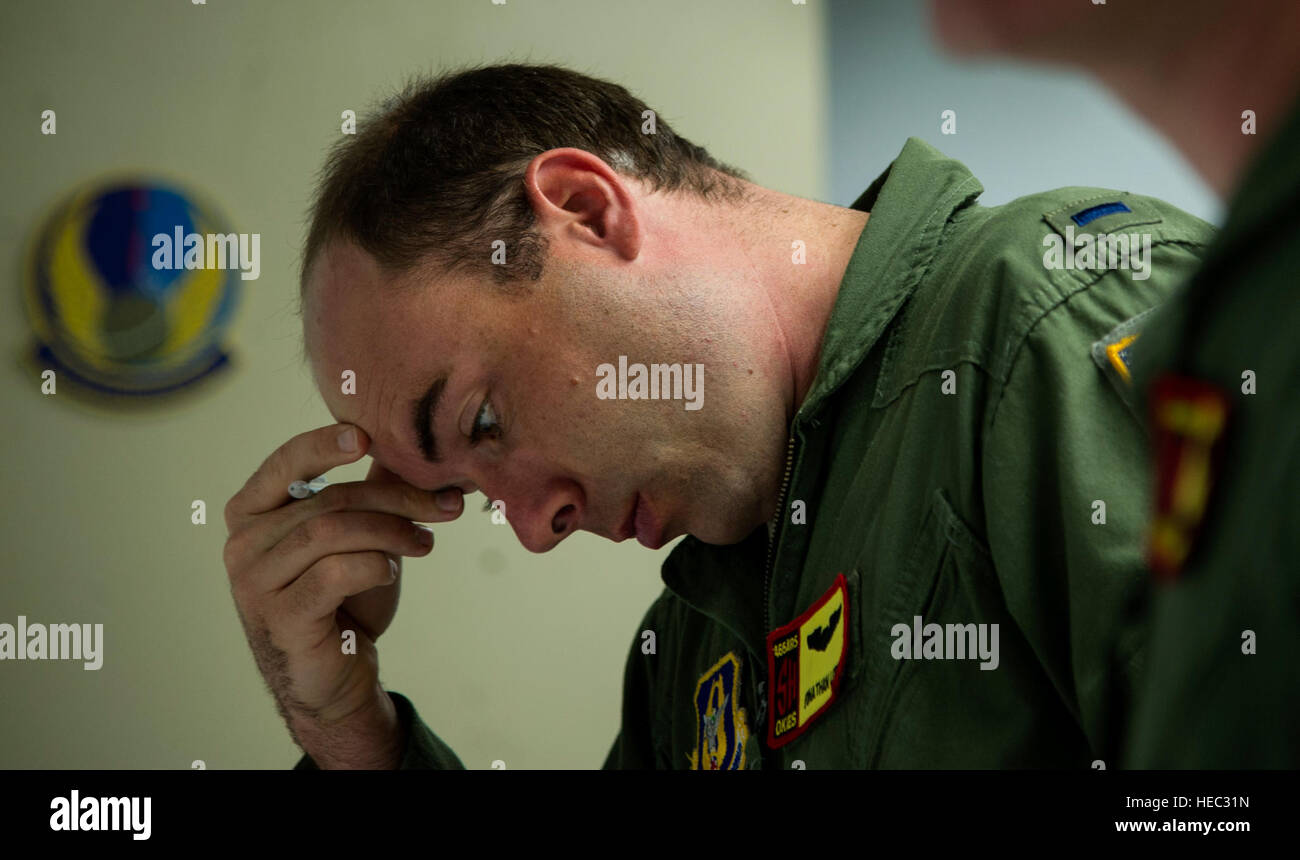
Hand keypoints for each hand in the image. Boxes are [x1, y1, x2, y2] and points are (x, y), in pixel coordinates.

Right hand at [222, 423, 463, 765]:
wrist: (338, 675)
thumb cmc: (344, 599)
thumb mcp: (358, 536)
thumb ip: (371, 490)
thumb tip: (413, 446)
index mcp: (252, 512)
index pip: (284, 464)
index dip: (323, 445)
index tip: (366, 437)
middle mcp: (243, 544)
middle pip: (327, 501)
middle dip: (394, 499)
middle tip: (442, 506)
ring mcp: (255, 583)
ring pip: (330, 533)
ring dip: (391, 532)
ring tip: (425, 543)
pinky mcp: (280, 618)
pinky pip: (334, 574)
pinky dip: (373, 566)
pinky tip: (390, 572)